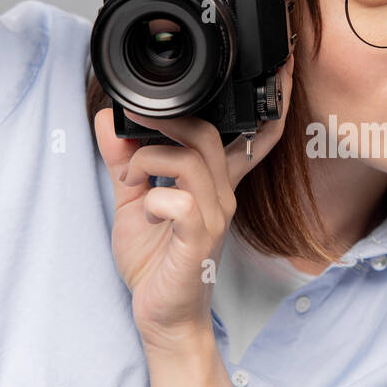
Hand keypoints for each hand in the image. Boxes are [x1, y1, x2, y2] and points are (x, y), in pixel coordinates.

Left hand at [93, 51, 294, 353]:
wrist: (162, 317)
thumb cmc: (157, 264)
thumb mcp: (133, 203)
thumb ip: (123, 161)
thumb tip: (108, 121)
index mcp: (214, 183)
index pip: (254, 137)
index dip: (270, 104)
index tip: (278, 69)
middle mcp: (222, 196)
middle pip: (209, 134)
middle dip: (167, 122)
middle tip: (129, 131)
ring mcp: (214, 218)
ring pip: (191, 161)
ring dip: (147, 161)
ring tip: (129, 182)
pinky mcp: (199, 241)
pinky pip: (181, 202)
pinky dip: (154, 198)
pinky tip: (147, 211)